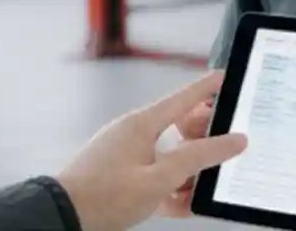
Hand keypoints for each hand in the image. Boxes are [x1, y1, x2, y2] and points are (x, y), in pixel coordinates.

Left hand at [56, 71, 246, 230]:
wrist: (62, 217)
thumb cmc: (103, 195)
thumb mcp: (159, 178)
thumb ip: (197, 159)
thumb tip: (233, 140)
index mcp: (142, 124)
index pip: (184, 98)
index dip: (208, 88)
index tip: (227, 78)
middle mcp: (135, 135)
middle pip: (180, 128)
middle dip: (204, 139)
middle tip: (227, 148)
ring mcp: (128, 156)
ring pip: (171, 157)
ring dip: (190, 172)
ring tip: (209, 185)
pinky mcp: (123, 178)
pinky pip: (156, 178)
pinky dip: (173, 189)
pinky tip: (188, 204)